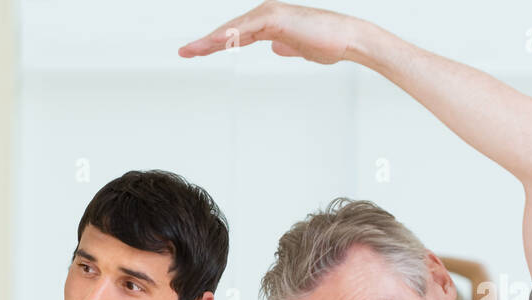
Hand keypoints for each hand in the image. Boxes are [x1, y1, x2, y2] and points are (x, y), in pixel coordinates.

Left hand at [178, 1, 358, 63]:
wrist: (347, 39)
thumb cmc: (327, 43)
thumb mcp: (299, 48)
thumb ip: (285, 46)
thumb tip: (276, 48)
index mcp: (268, 23)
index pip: (234, 35)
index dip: (213, 44)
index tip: (195, 53)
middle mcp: (265, 15)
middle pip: (228, 31)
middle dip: (204, 43)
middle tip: (183, 52)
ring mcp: (269, 14)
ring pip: (233, 29)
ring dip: (211, 40)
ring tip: (192, 51)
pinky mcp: (276, 18)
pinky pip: (247, 28)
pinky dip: (230, 34)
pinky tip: (216, 42)